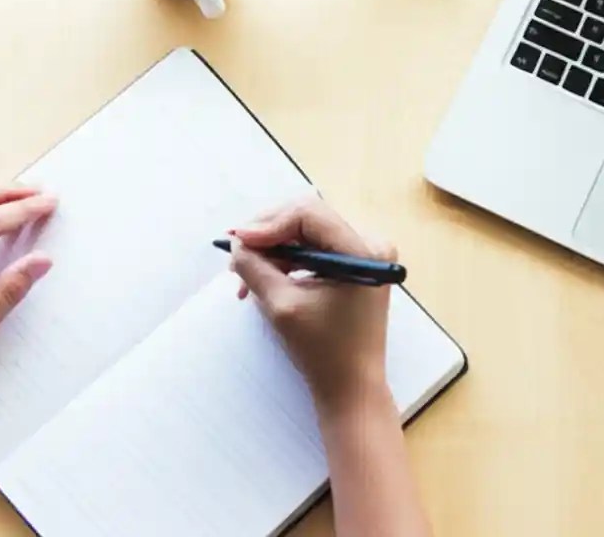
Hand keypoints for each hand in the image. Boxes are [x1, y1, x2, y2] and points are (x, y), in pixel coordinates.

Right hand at [228, 198, 394, 411]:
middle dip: (266, 236)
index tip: (237, 242)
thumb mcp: (282, 306)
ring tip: (243, 276)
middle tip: (235, 255)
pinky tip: (261, 280)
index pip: (309, 214)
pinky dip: (285, 262)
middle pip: (306, 220)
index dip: (268, 224)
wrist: (351, 388)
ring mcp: (362, 255)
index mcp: (362, 250)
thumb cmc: (324, 352)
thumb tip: (236, 242)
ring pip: (305, 235)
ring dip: (271, 252)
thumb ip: (256, 268)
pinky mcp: (352, 267)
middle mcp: (368, 244)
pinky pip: (312, 251)